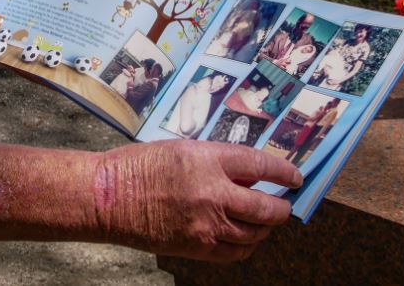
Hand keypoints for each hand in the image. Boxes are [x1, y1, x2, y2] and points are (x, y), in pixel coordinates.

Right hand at [93, 139, 300, 261]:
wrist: (109, 197)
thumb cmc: (139, 167)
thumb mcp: (182, 150)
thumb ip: (217, 161)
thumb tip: (248, 175)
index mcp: (208, 160)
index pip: (261, 165)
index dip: (283, 172)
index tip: (294, 176)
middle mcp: (213, 192)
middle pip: (267, 207)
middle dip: (282, 207)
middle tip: (284, 203)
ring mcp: (207, 223)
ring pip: (256, 232)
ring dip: (266, 227)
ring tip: (265, 220)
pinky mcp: (198, 247)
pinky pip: (236, 252)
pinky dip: (247, 245)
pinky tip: (245, 236)